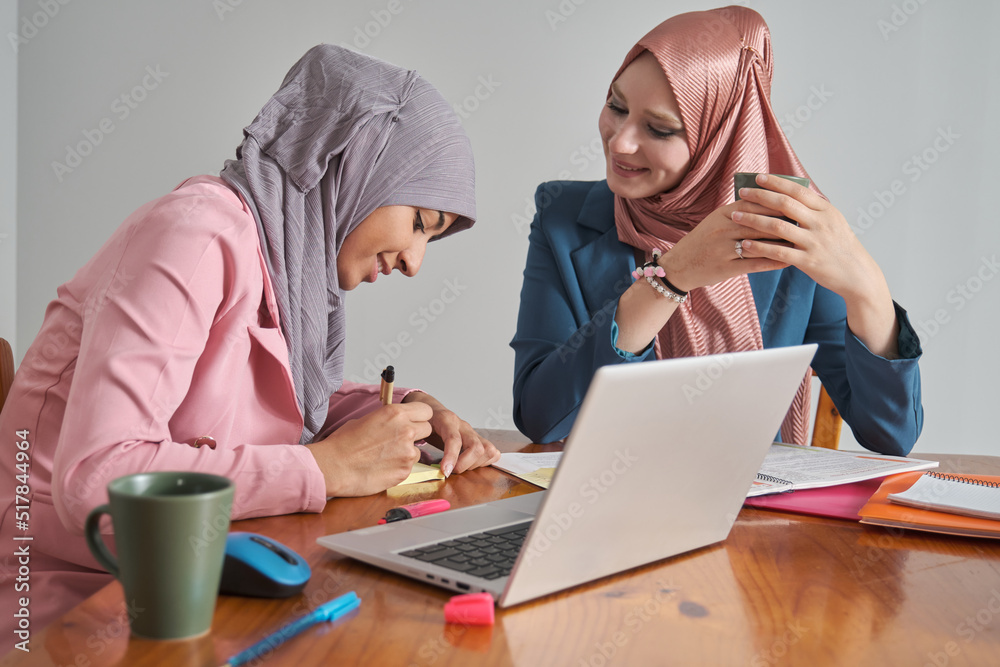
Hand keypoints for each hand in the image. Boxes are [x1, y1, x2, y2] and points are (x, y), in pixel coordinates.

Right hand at [306, 402, 429, 496]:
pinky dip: (400, 466)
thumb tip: (396, 422)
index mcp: (395, 413)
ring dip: (408, 452)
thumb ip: (388, 419)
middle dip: (417, 433)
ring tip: (385, 456)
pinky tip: (383, 466)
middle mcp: (406, 430)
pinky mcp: (405, 470)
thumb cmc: (344, 443)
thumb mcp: (367, 419)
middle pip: (427, 428)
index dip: (420, 416)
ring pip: (419, 449)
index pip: (425, 410)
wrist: (334, 467)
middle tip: (400, 440)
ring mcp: (407, 452)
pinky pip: (410, 465)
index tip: (414, 421)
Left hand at [401, 391, 500, 476]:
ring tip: (460, 468)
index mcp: (447, 420)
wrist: (430, 408)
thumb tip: (416, 460)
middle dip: (465, 465)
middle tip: (451, 471)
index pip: (454, 440)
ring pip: (487, 450)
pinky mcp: (479, 438)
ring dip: (475, 464)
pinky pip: (492, 451)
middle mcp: (463, 425)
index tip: (445, 472)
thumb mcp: (419, 428)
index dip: (451, 458)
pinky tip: (471, 465)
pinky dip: (485, 462)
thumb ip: (418, 441)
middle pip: (476, 447)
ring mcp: (473, 432)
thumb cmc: (425, 422)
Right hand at [660, 199, 788, 291]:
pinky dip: (773, 262)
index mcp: (722, 214)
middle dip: (784, 222)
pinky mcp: (726, 268)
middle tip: (805, 222)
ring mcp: (723, 249)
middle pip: (760, 222)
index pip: (754, 204)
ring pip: (760, 243)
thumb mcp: (715, 221)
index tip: (796, 203)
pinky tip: (788, 261)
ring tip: (800, 241)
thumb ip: (738, 212)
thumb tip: (768, 203)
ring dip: (782, 242)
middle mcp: (723, 229)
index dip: (776, 203)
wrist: (678, 266)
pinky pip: (755, 263)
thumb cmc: (701, 242)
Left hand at [729, 174, 879, 299]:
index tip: (759, 177)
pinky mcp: (808, 261)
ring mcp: (814, 242)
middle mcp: (820, 223)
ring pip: (778, 226)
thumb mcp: (833, 221)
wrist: (857, 274)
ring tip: (735, 216)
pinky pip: (778, 251)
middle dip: (760, 196)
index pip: (797, 190)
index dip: (777, 183)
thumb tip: (794, 192)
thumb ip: (814, 208)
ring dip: (753, 219)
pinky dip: (760, 246)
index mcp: (826, 210)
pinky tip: (745, 243)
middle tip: (742, 193)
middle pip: (785, 204)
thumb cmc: (841, 246)